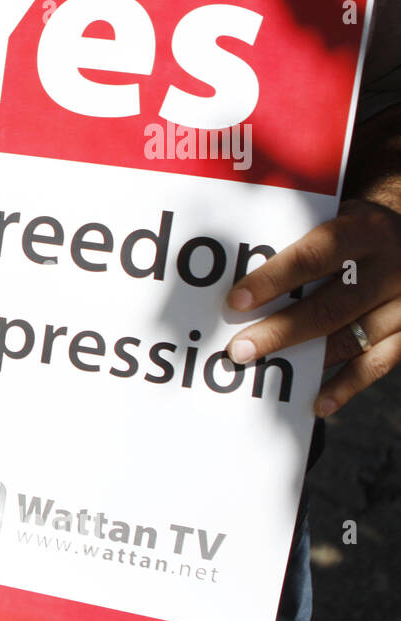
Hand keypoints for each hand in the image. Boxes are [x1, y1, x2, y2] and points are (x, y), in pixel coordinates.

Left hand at [224, 197, 400, 415]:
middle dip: (281, 331)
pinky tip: (318, 402)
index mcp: (364, 231)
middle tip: (240, 349)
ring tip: (265, 375)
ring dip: (306, 361)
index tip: (236, 301)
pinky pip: (379, 363)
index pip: (314, 256)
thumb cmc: (352, 230)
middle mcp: (389, 267)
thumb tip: (235, 275)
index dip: (273, 279)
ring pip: (352, 338)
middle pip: (331, 305)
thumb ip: (294, 238)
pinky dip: (347, 385)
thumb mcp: (332, 218)